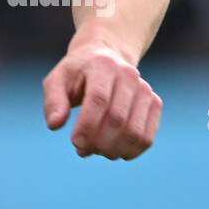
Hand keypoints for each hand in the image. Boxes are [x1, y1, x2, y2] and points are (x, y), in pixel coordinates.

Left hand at [42, 41, 161, 159]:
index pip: (99, 100)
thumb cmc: (77, 73)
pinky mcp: (154, 102)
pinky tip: (114, 152)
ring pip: (134, 132)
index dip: (87, 126)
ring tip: (97, 150)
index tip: (75, 142)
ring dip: (114, 151)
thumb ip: (53, 101)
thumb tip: (54, 125)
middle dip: (98, 142)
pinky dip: (131, 152)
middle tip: (82, 149)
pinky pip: (147, 137)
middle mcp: (128, 74)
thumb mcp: (57, 80)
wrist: (105, 57)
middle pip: (118, 119)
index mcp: (102, 65)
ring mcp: (144, 89)